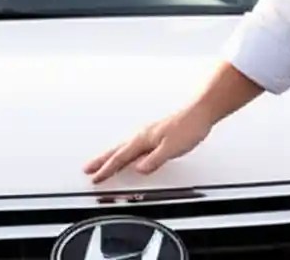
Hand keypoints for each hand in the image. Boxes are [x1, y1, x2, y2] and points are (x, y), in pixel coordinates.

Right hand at [84, 105, 213, 183]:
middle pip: (117, 150)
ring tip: (101, 163)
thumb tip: (139, 169)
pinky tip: (128, 156)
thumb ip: (154, 160)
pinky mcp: (155, 135)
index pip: (121, 157)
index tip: (95, 178)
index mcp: (143, 139)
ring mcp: (148, 134)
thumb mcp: (171, 148)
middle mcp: (143, 135)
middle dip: (101, 161)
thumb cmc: (189, 127)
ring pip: (123, 147)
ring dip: (110, 156)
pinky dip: (124, 152)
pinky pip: (133, 146)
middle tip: (88, 169)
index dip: (107, 169)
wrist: (201, 112)